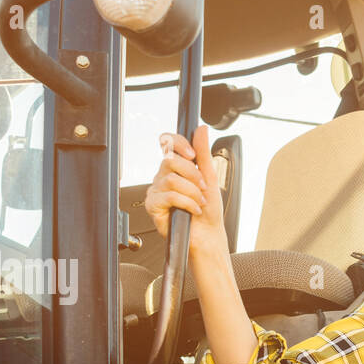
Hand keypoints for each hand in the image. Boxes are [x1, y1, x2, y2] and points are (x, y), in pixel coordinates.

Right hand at [144, 124, 227, 256]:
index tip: (192, 154)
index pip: (168, 143)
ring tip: (198, 203)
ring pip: (171, 180)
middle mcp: (163, 176)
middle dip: (193, 175)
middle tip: (203, 189)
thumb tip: (201, 129)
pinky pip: (168, 196)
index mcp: (175, 167)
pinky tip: (192, 211)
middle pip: (171, 161)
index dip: (178, 143)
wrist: (207, 234)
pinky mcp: (153, 205)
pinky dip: (186, 203)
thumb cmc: (208, 210)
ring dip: (192, 193)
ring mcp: (156, 190)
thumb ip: (203, 153)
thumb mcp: (210, 177)